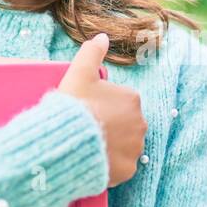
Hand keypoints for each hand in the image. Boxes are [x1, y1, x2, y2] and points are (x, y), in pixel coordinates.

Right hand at [58, 33, 146, 187]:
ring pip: (124, 146)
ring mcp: (135, 148)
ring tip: (88, 146)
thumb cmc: (73, 106)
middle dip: (109, 127)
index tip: (86, 111)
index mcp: (131, 98)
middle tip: (85, 130)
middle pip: (124, 124)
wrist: (66, 141)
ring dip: (110, 146)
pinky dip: (110, 165)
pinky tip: (93, 160)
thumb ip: (92, 52)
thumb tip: (102, 36)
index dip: (101, 106)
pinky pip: (120, 167)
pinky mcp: (128, 170)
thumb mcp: (79, 73)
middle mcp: (140, 123)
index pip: (119, 102)